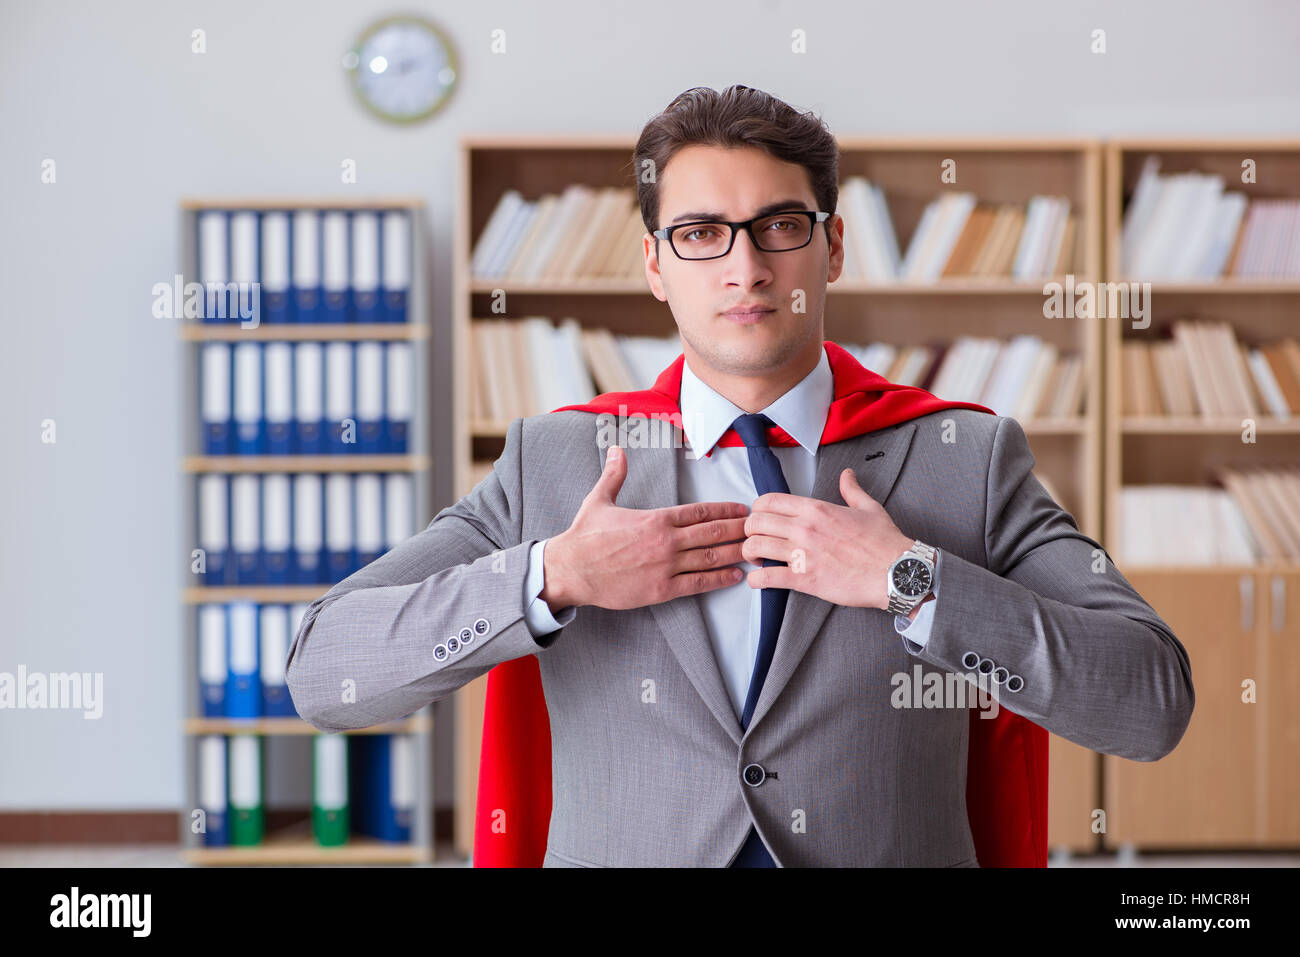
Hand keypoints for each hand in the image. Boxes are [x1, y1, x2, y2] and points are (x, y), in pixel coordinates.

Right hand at [540, 445, 750, 611]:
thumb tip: (617, 449)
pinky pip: (697, 584)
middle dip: (738, 530)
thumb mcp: (599, 500)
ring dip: (735, 553)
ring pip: (710, 557)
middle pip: (712, 532)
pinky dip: (719, 579)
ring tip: (756, 550)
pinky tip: (735, 576)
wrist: (570, 569)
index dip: (725, 510)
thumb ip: (614, 474)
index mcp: (655, 518)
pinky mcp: (661, 589)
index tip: (742, 509)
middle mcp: (665, 541)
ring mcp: (665, 566)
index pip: (699, 511)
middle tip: (759, 528)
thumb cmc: (584, 537)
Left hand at [741, 467, 913, 610]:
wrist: (896, 572)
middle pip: (755, 523)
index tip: (761, 518)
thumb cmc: (884, 542)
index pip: (768, 500)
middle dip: (749, 531)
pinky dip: (756, 581)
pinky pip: (767, 578)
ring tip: (756, 560)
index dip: (758, 509)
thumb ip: (852, 490)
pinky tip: (758, 581)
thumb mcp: (869, 508)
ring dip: (749, 554)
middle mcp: (804, 528)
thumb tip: (848, 475)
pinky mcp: (805, 580)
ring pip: (755, 547)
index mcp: (816, 508)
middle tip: (755, 539)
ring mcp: (803, 554)